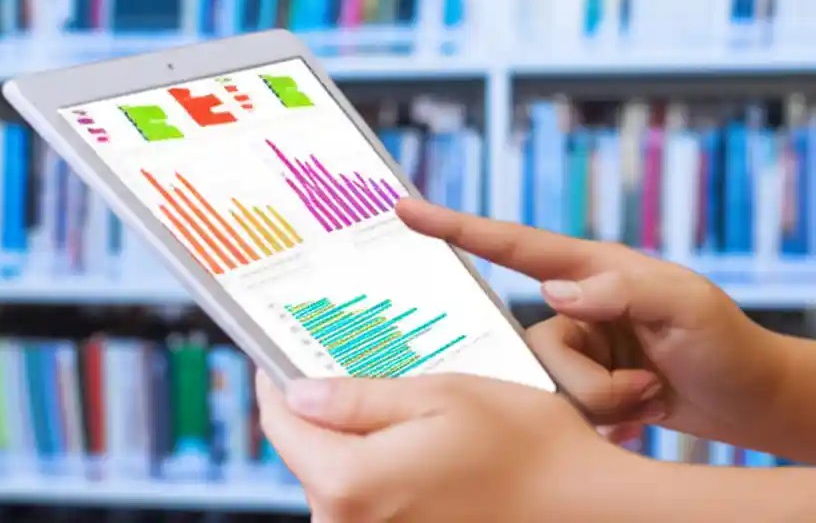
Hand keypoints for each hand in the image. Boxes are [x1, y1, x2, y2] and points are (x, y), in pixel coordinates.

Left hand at [257, 371, 641, 521]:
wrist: (588, 509)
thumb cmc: (524, 447)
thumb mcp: (438, 397)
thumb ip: (356, 399)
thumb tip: (295, 393)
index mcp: (349, 483)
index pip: (281, 425)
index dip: (276, 384)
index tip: (279, 356)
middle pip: (306, 455)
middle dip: (321, 412)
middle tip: (349, 370)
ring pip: (336, 480)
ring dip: (354, 443)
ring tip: (395, 407)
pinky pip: (368, 504)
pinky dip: (379, 471)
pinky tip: (414, 446)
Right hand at [396, 199, 793, 454]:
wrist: (751, 399)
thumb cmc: (728, 344)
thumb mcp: (686, 307)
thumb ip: (621, 290)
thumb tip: (555, 292)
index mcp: (592, 269)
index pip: (512, 243)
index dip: (455, 226)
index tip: (405, 209)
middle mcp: (576, 304)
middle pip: (539, 346)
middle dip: (592, 382)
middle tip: (648, 384)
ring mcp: (579, 348)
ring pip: (551, 386)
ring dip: (608, 405)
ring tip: (653, 398)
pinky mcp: (583, 386)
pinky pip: (564, 410)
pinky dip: (607, 419)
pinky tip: (642, 414)